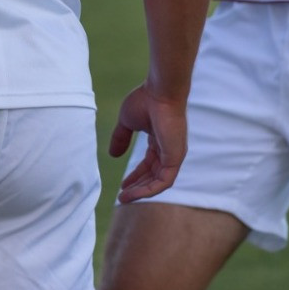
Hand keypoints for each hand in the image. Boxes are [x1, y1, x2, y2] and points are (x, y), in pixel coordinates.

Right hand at [108, 83, 187, 202]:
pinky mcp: (175, 158)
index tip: (122, 185)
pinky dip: (150, 190)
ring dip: (141, 192)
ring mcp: (174, 155)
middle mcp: (169, 150)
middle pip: (153, 175)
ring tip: (125, 198)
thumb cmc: (145, 100)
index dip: (135, 175)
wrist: (161, 91)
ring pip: (158, 182)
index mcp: (159, 140)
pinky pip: (164, 182)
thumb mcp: (127, 121)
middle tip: (122, 196)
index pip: (148, 164)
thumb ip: (120, 138)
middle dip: (137, 186)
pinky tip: (135, 193)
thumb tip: (112, 155)